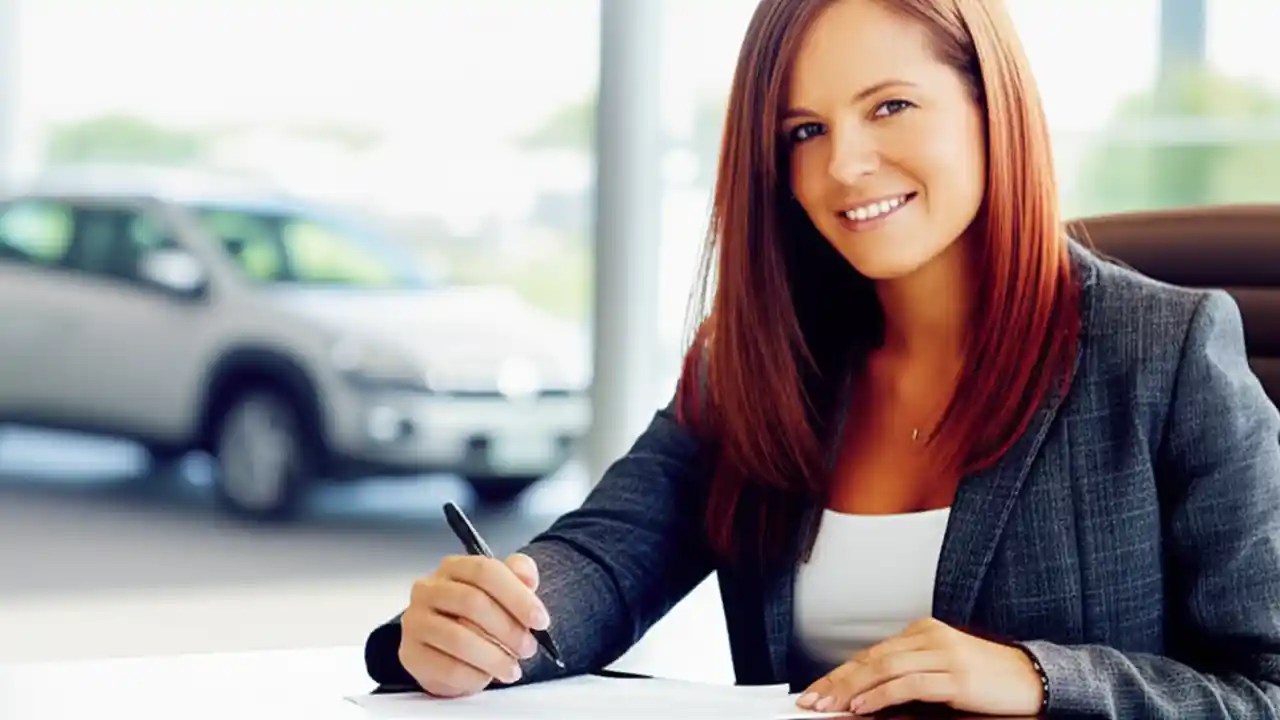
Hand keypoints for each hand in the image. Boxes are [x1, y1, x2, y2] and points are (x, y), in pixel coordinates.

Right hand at [398, 552, 549, 697]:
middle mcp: (428, 589)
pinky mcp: (410, 654)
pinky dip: (475, 675)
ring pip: (459, 638)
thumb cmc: (476, 616)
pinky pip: (447, 668)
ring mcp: (415, 621)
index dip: (517, 596)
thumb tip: (527, 577)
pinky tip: (486, 676)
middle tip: (528, 647)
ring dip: (494, 657)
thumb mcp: (502, 590)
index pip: (485, 571)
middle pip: (472, 603)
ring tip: (511, 668)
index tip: (540, 619)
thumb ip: (518, 575)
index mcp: (452, 567)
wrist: (446, 647)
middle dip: (508, 629)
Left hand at [796, 617, 1043, 715]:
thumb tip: (868, 694)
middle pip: (872, 658)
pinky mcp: (957, 677)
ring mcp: (944, 655)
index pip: (872, 653)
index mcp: (924, 632)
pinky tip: (863, 707)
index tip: (818, 689)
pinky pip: (909, 684)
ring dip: (852, 689)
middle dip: (837, 680)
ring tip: (830, 705)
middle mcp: (930, 638)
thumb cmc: (988, 678)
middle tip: (813, 698)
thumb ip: (908, 675)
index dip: (840, 672)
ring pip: (884, 668)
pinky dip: (881, 696)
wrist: (1032, 678)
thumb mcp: (942, 670)